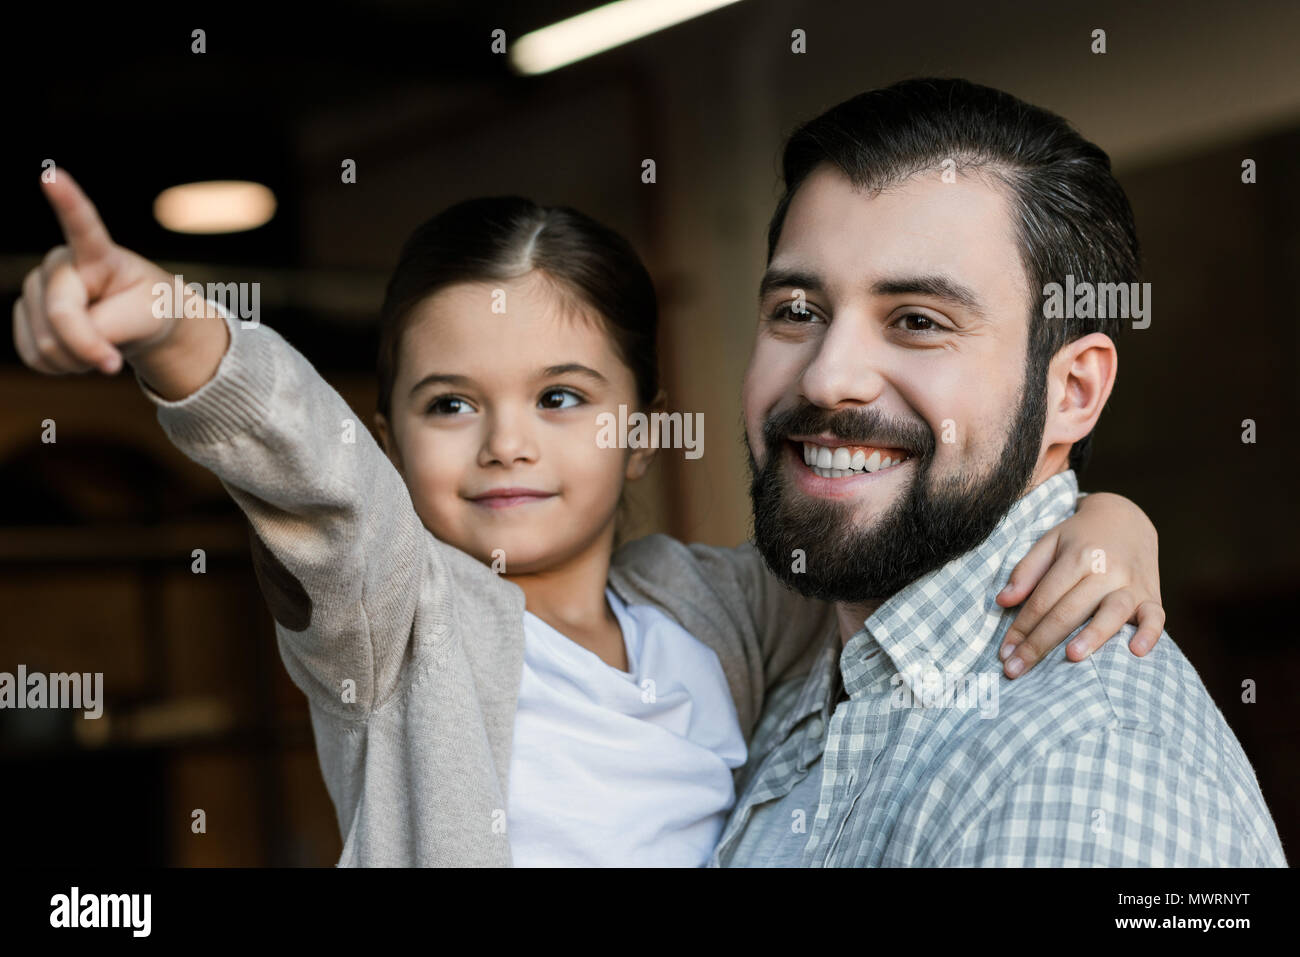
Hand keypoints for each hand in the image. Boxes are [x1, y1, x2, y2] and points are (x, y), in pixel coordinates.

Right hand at [14, 168, 179, 375]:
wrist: (137, 322)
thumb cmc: (149, 308)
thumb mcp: (150, 316)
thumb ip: (111, 327)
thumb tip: (72, 344)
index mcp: (97, 254)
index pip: (81, 225)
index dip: (66, 201)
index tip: (52, 176)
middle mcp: (57, 264)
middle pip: (61, 317)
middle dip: (88, 348)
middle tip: (112, 362)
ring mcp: (36, 290)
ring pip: (45, 344)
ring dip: (77, 361)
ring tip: (99, 347)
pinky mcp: (25, 316)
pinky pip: (35, 357)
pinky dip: (62, 367)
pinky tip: (77, 354)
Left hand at [994, 492, 1164, 677]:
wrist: (1127, 518)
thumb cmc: (1080, 536)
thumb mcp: (1049, 542)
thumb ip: (1026, 571)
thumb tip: (1003, 601)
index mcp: (1077, 556)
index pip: (1043, 599)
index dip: (1021, 627)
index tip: (1004, 653)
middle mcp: (1106, 570)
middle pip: (1069, 611)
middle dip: (1039, 643)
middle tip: (1016, 669)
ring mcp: (1131, 584)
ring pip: (1111, 613)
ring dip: (1092, 636)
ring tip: (1071, 657)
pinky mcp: (1152, 595)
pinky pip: (1156, 617)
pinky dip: (1150, 634)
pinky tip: (1136, 652)